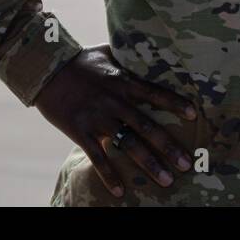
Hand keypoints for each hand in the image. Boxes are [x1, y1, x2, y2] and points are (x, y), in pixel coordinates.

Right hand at [34, 44, 197, 198]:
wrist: (46, 69)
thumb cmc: (79, 59)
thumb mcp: (107, 52)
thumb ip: (127, 56)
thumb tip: (145, 47)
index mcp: (123, 81)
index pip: (155, 93)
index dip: (174, 104)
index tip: (193, 115)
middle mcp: (115, 101)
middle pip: (147, 126)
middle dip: (168, 146)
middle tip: (187, 164)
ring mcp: (98, 118)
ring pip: (128, 145)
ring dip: (148, 164)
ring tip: (166, 180)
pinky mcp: (80, 131)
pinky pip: (97, 157)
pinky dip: (109, 175)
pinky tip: (120, 192)